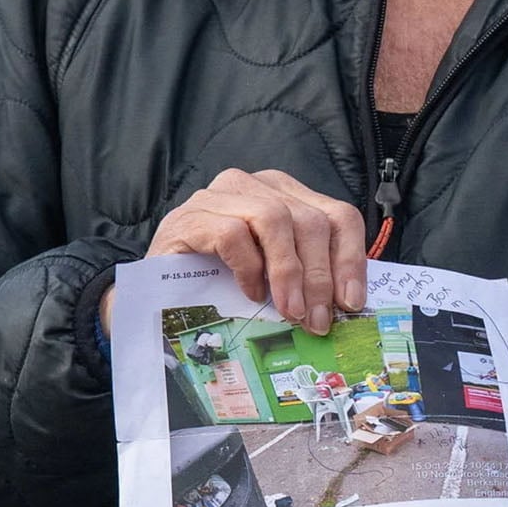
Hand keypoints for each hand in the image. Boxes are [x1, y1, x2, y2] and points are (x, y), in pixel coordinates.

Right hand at [150, 169, 362, 332]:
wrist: (156, 295)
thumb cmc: (220, 284)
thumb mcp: (274, 277)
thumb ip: (307, 278)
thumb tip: (347, 305)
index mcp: (287, 195)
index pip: (338, 216)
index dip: (350, 259)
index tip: (351, 302)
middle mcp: (257, 186)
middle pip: (310, 221)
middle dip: (319, 276)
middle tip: (318, 321)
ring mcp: (222, 195)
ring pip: (276, 220)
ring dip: (288, 273)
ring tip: (289, 311)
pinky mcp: (193, 215)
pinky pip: (233, 234)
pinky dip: (248, 268)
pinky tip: (248, 293)